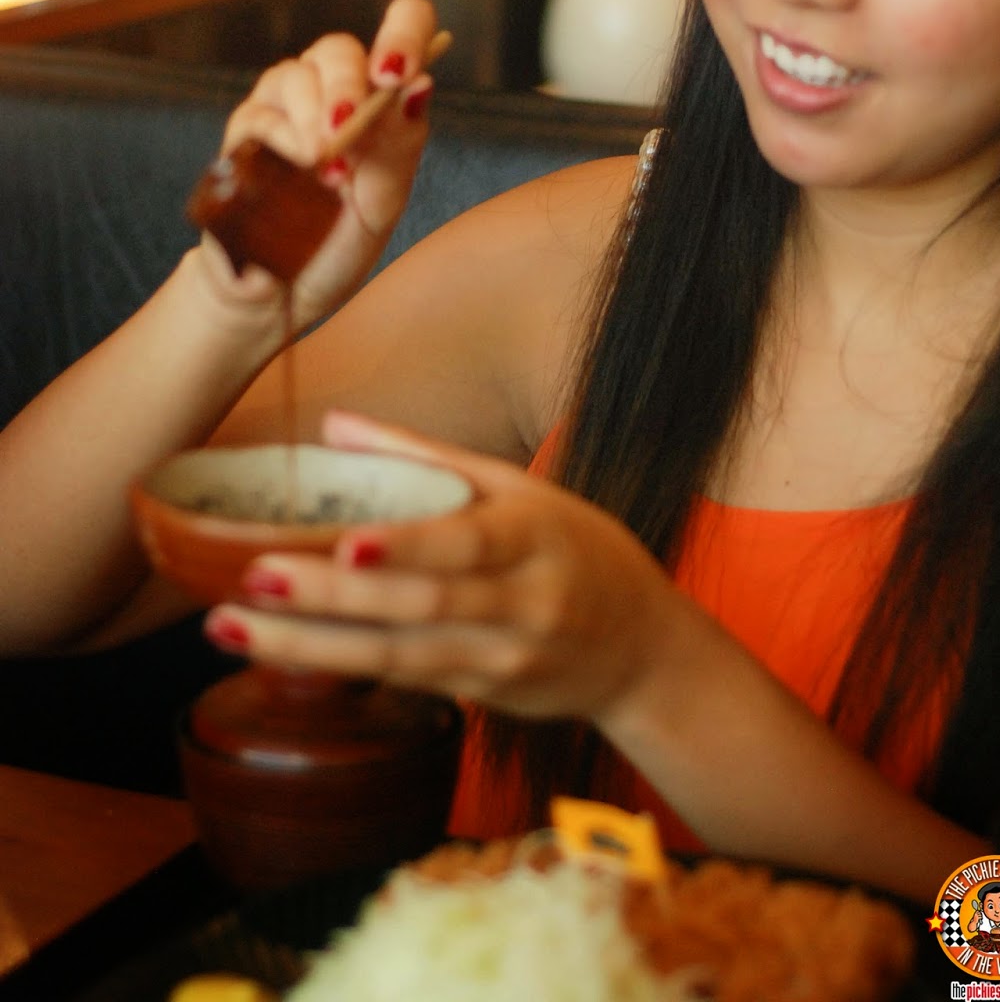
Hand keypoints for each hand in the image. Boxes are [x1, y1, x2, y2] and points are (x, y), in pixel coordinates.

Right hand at [196, 0, 439, 329]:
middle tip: (349, 127)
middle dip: (347, 86)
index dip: (404, 32)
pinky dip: (285, 139)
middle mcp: (330, 89)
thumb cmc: (337, 241)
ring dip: (315, 118)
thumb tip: (420, 86)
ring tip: (326, 171)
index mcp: (378, 98)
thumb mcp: (384, 202)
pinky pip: (259, 114)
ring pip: (295, 74)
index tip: (398, 73)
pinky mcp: (244, 131)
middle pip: (338, 49)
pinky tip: (301, 169)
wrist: (282, 289)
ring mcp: (283, 106)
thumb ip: (400, 145)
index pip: (403, 26)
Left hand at [204, 410, 678, 722]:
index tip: (346, 540)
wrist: (642, 650)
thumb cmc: (575, 549)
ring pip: (398, 657)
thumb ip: (426, 456)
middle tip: (248, 581)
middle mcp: (522, 605)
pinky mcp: (484, 699)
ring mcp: (504, 661)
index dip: (407, 548)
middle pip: (417, 607)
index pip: (466, 544)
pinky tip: (281, 654)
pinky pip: (405, 680)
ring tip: (233, 629)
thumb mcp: (520, 488)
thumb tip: (334, 423)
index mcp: (535, 537)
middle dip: (327, 597)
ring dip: (309, 647)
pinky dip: (342, 668)